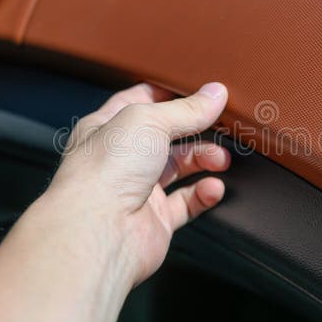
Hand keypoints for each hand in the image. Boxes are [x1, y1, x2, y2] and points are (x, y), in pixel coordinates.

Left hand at [32, 82, 230, 285]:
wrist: (99, 231)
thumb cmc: (104, 172)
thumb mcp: (149, 121)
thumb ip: (186, 109)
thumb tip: (215, 94)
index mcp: (107, 127)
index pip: (139, 102)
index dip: (167, 93)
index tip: (198, 90)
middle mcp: (120, 158)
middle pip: (166, 135)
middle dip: (195, 129)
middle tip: (221, 126)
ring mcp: (137, 190)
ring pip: (178, 168)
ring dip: (204, 160)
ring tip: (221, 159)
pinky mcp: (154, 220)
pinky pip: (185, 203)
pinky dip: (203, 194)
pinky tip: (213, 187)